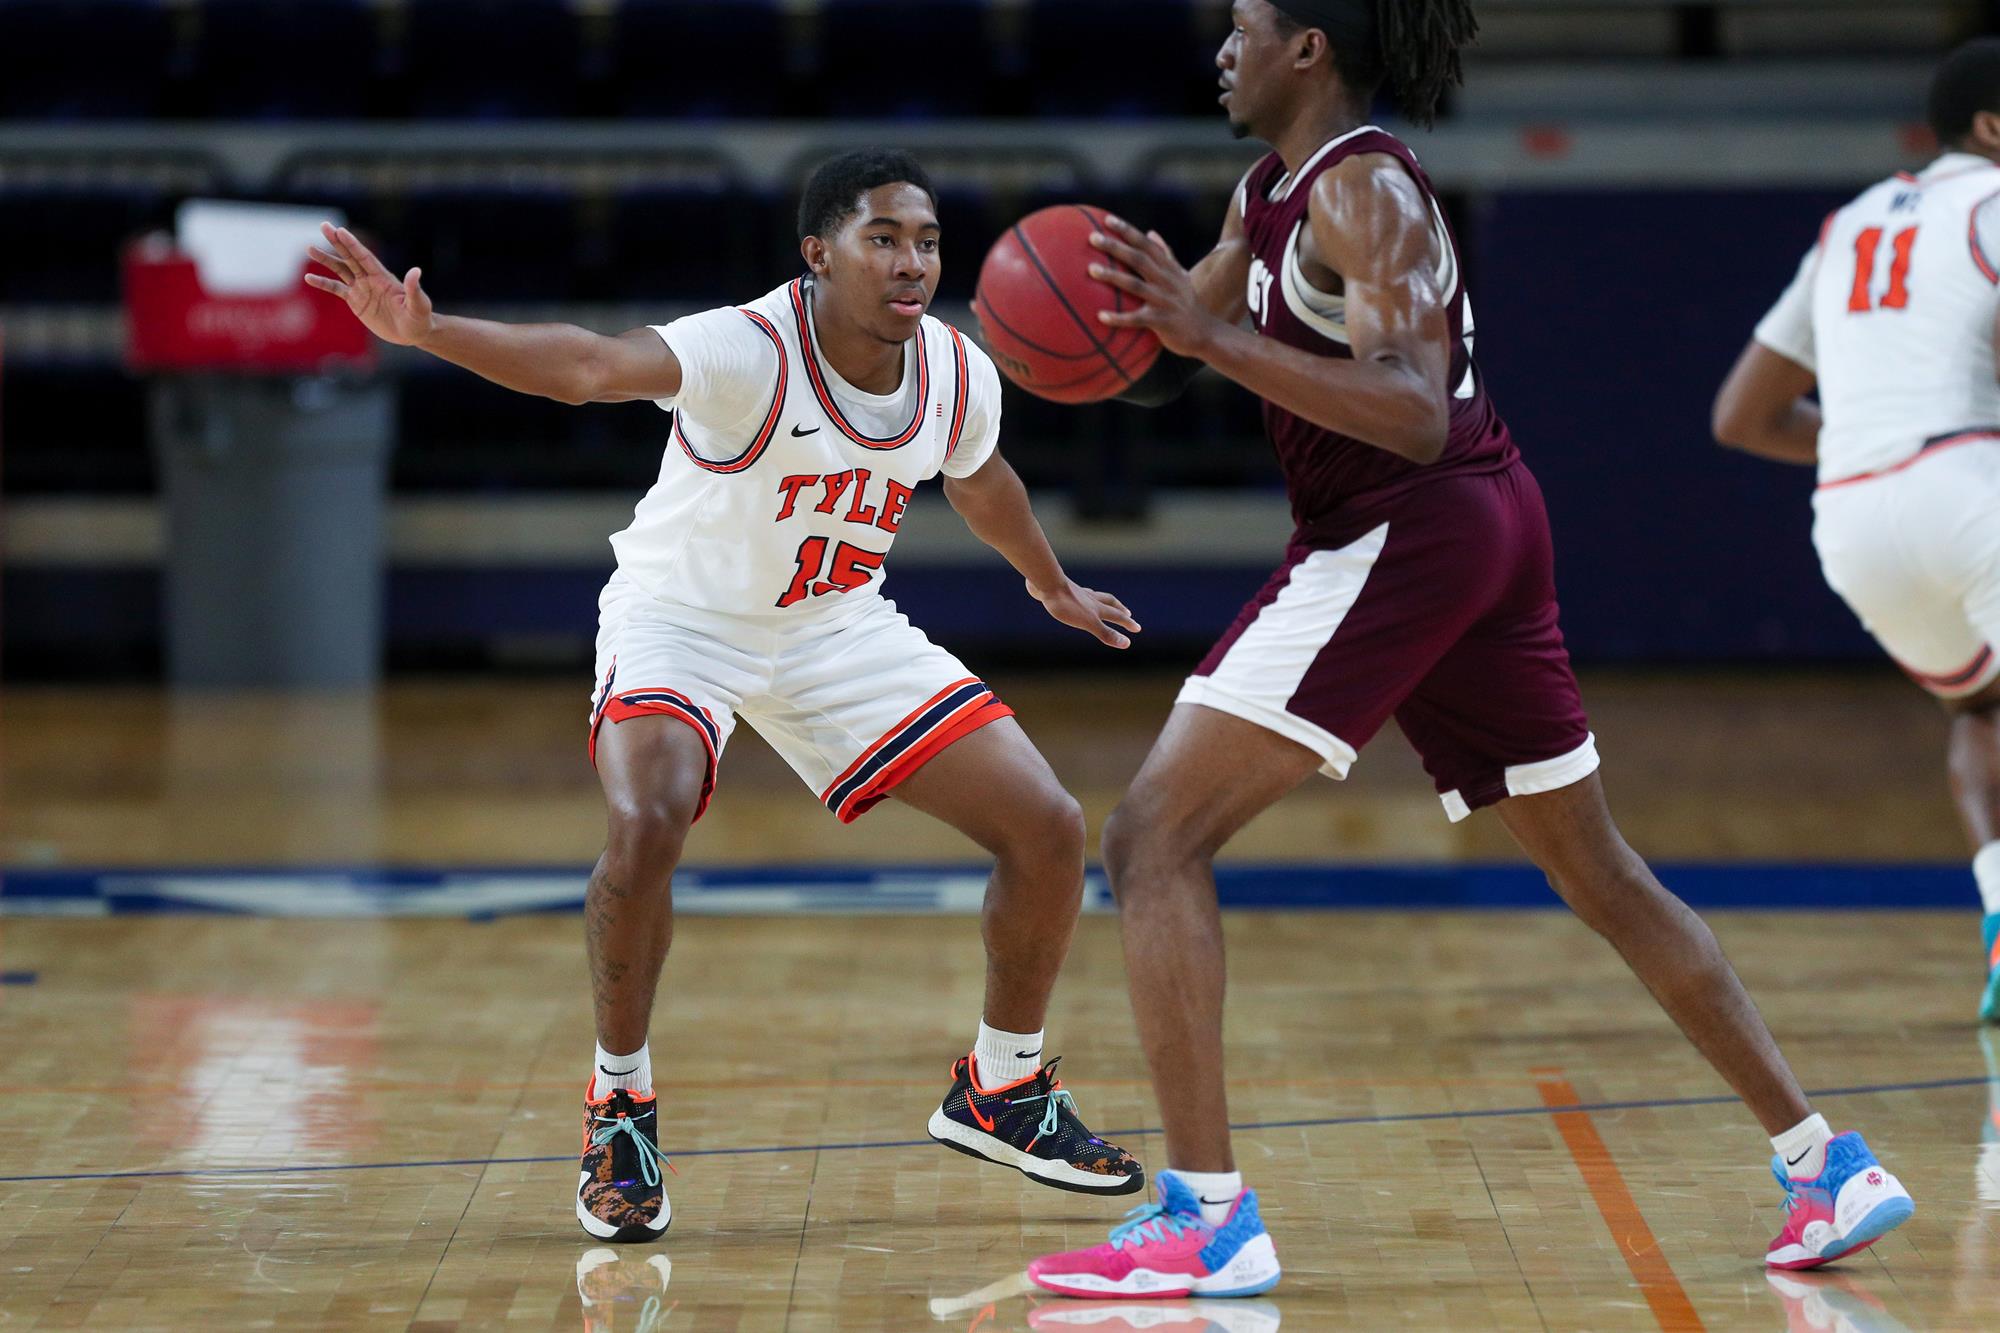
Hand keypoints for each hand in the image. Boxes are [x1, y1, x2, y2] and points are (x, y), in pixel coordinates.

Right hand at [305, 222, 435, 346]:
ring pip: (340, 270)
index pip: (365, 257)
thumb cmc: (419, 318)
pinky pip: (336, 289)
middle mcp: (370, 279)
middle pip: (350, 257)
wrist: (413, 332)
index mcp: (384, 277)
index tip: (341, 230)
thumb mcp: (419, 304)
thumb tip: (416, 271)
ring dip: (326, 259)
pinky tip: (308, 278)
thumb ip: (414, 288)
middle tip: (324, 225)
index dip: (353, 244)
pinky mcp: (355, 301)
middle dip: (337, 242)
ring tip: (309, 248)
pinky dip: (323, 283)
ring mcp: (361, 289)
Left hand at [1028, 577, 1140, 649]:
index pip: (1116, 616)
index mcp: (1096, 608)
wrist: (1047, 584)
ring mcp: (1077, 593)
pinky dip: (1081, 595)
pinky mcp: (1063, 591)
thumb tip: (1127, 644)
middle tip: (1127, 613)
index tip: (1138, 629)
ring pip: (1094, 597)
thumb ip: (1106, 633)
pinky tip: (1075, 596)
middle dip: (1119, 610)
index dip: (1127, 624)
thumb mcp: (1088, 623)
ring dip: (1102, 601)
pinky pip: (1076, 593)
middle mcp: (1090, 599)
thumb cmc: (1067, 605)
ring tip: (1102, 603)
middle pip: (1109, 603)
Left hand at [1087, 214, 1221, 358]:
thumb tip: (1150, 232)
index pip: (1146, 244)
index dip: (1128, 231)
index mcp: (1169, 268)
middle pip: (1139, 259)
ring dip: (1113, 276)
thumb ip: (1165, 255)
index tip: (1107, 220)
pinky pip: (1136, 319)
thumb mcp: (1180, 276)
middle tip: (1092, 238)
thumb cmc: (1186, 303)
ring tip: (1091, 270)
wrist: (1204, 332)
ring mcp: (1165, 300)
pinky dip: (1118, 318)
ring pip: (1135, 285)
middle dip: (1116, 247)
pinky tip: (1100, 316)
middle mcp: (1168, 280)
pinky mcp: (1161, 322)